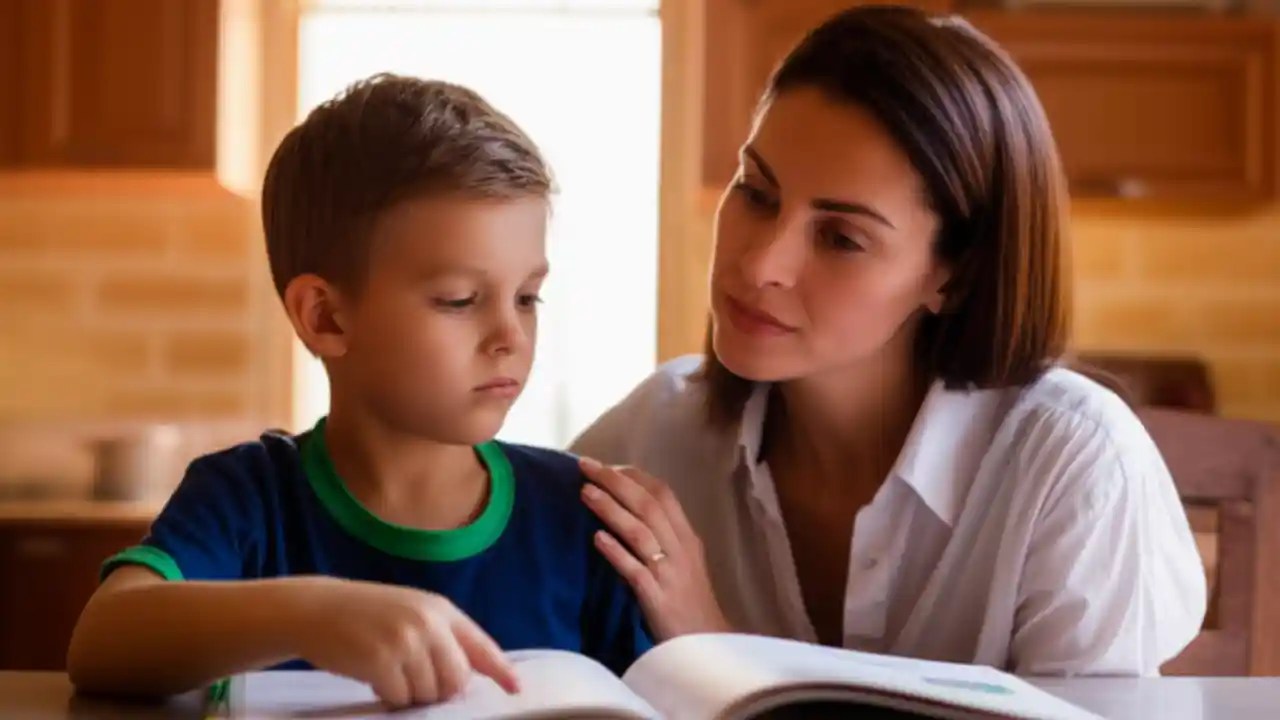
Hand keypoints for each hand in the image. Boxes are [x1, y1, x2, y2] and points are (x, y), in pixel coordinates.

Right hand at [292, 579, 518, 707]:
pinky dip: (388, 697)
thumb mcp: (411, 612)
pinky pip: (399, 699)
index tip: (516, 689)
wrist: (316, 608)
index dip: (500, 670)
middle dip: (440, 691)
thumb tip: (470, 677)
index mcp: (441, 610)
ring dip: (410, 695)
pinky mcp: (381, 662)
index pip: (480, 644)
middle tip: (415, 683)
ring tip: (390, 674)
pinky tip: (374, 679)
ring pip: (428, 694)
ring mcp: (405, 642)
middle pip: (456, 680)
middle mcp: (428, 623)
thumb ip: (442, 637)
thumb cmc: (367, 614)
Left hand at [578, 457, 731, 640]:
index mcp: (687, 538)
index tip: (607, 465)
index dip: (634, 476)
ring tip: (584, 492)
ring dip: (610, 508)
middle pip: (647, 504)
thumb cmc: (688, 604)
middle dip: (615, 482)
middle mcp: (680, 549)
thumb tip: (626, 513)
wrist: (706, 644)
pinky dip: (616, 552)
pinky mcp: (657, 597)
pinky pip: (634, 570)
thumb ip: (660, 539)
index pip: (663, 494)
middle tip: (586, 466)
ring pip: (639, 531)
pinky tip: (596, 538)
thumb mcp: (681, 563)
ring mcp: (669, 572)